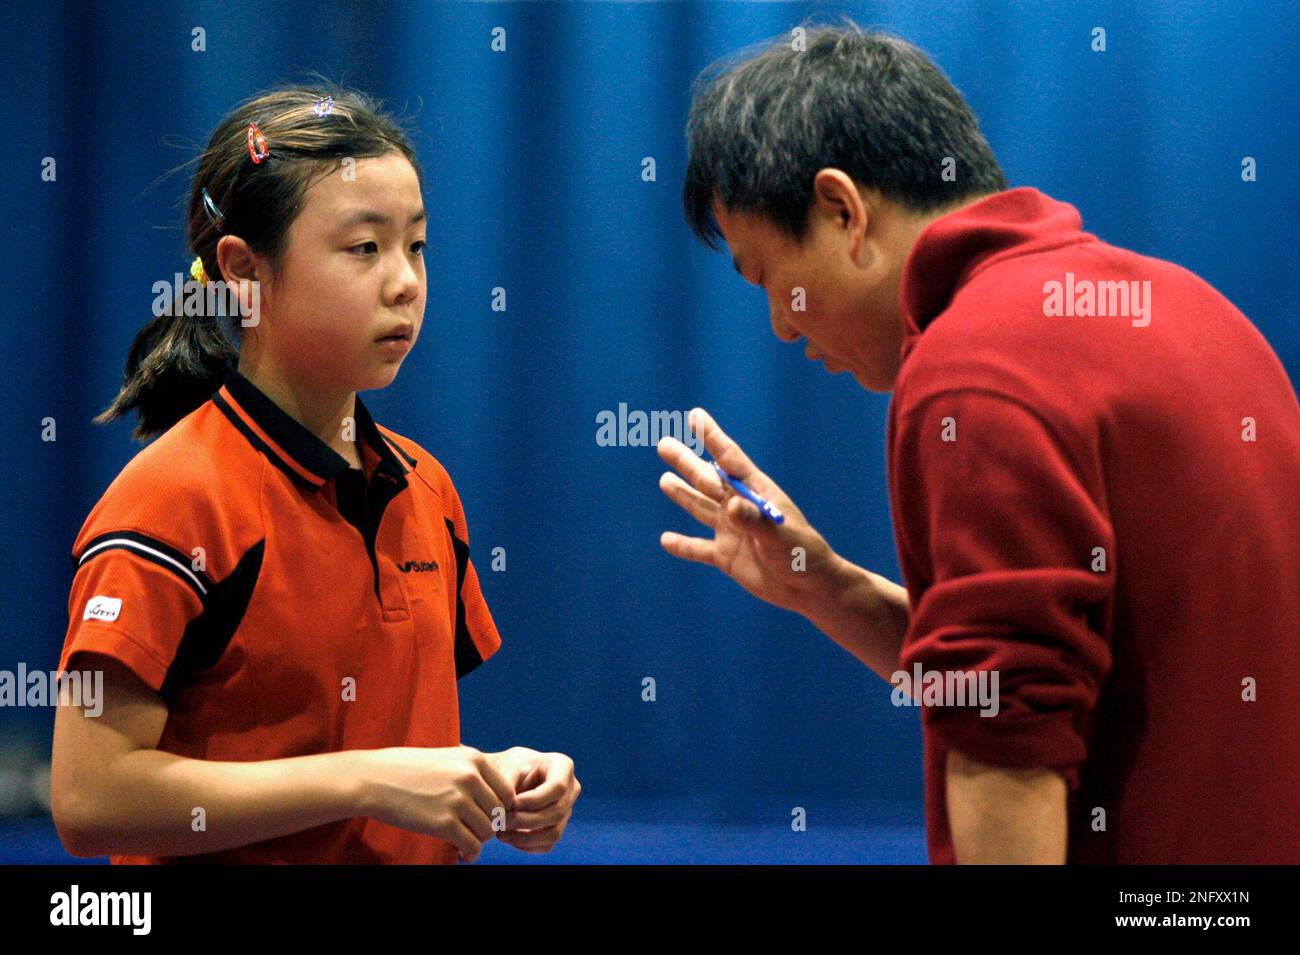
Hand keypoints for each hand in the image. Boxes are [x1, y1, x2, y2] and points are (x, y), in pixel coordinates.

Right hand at [360, 745, 513, 862]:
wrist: (372, 779)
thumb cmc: (406, 769)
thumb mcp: (446, 758)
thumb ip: (471, 772)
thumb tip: (495, 797)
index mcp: (474, 759)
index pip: (507, 791)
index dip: (499, 809)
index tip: (485, 817)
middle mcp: (470, 777)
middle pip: (500, 813)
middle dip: (489, 826)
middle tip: (473, 831)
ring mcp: (457, 800)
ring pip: (488, 831)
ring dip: (478, 841)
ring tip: (464, 841)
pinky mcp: (443, 823)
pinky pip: (472, 845)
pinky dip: (469, 854)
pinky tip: (460, 853)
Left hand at [485, 747, 580, 853]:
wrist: (506, 775)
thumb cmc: (507, 766)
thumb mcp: (507, 767)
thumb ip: (507, 785)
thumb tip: (508, 809)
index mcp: (563, 766)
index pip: (558, 787)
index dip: (534, 800)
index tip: (511, 803)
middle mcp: (571, 789)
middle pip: (557, 812)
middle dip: (526, 821)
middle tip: (501, 820)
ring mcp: (566, 810)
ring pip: (553, 833)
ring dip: (525, 837)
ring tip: (500, 832)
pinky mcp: (557, 827)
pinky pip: (546, 844)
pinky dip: (525, 845)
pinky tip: (507, 836)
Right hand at [657, 408, 841, 616]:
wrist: (809, 587)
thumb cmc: (803, 554)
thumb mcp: (780, 535)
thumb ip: (755, 520)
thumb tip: (731, 505)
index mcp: (756, 492)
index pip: (730, 459)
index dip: (712, 437)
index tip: (695, 415)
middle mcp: (740, 507)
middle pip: (707, 480)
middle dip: (686, 462)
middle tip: (664, 444)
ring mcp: (732, 531)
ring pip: (700, 508)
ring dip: (683, 494)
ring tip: (665, 480)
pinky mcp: (727, 556)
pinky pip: (699, 549)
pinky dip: (683, 545)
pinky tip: (666, 540)